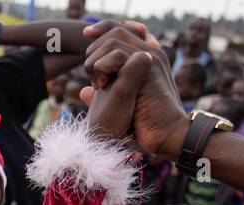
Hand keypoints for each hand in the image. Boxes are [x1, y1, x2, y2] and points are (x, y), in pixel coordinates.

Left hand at [82, 20, 186, 155]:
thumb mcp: (115, 105)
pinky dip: (102, 66)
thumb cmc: (140, 126)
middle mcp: (151, 53)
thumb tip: (83, 91)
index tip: (87, 34)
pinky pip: (119, 53)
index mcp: (144, 59)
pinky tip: (101, 86)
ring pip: (115, 37)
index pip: (123, 29)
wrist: (160, 137)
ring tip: (98, 85)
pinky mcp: (150, 65)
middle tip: (94, 80)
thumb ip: (102, 94)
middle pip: (116, 29)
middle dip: (95, 49)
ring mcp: (152, 57)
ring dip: (97, 60)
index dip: (104, 29)